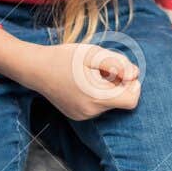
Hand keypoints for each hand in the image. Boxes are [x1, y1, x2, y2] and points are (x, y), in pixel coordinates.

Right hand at [23, 42, 141, 121]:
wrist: (36, 69)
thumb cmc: (65, 58)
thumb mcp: (94, 54)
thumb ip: (117, 64)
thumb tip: (135, 75)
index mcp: (97, 97)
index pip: (132, 101)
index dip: (133, 86)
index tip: (123, 73)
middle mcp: (91, 112)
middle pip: (120, 101)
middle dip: (119, 84)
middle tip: (104, 69)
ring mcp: (83, 116)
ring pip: (109, 104)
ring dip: (107, 89)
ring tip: (91, 75)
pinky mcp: (77, 116)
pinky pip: (97, 107)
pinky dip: (97, 95)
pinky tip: (83, 83)